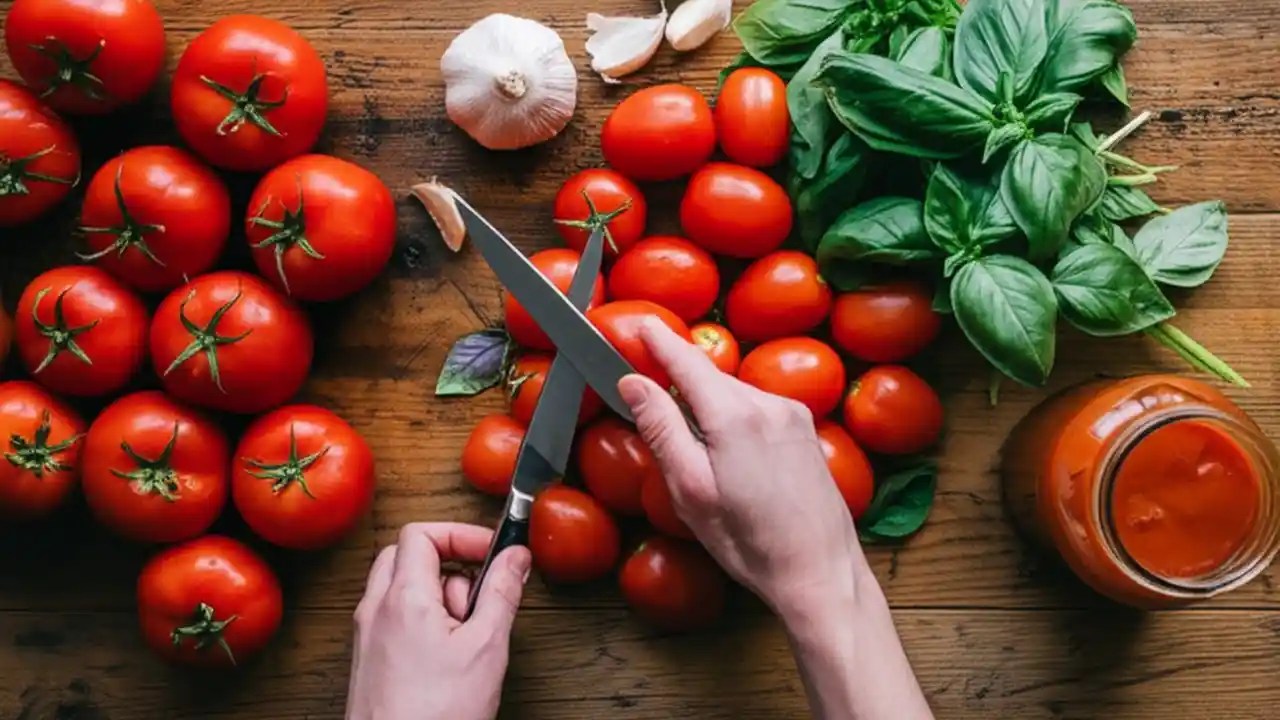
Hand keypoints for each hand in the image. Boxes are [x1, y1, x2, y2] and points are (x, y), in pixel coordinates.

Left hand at [345, 523, 531, 719]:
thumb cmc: (433, 716)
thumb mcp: (485, 647)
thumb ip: (502, 593)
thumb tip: (515, 558)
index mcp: (402, 597)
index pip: (422, 533)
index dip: (461, 534)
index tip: (493, 552)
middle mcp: (376, 609)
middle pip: (408, 554)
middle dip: (450, 562)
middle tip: (480, 589)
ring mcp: (369, 634)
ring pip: (402, 586)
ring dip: (439, 594)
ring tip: (466, 632)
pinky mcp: (370, 657)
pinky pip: (397, 617)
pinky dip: (425, 620)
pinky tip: (450, 655)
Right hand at [616, 319, 867, 614]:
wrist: (820, 572)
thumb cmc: (750, 542)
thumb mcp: (690, 490)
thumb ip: (661, 429)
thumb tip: (633, 382)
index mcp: (734, 415)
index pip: (687, 361)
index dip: (660, 341)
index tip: (642, 324)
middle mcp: (769, 403)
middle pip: (710, 377)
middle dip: (679, 380)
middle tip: (648, 394)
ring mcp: (793, 415)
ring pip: (734, 393)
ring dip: (707, 404)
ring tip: (691, 446)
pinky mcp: (806, 430)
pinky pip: (757, 408)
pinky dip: (733, 416)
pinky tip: (727, 455)